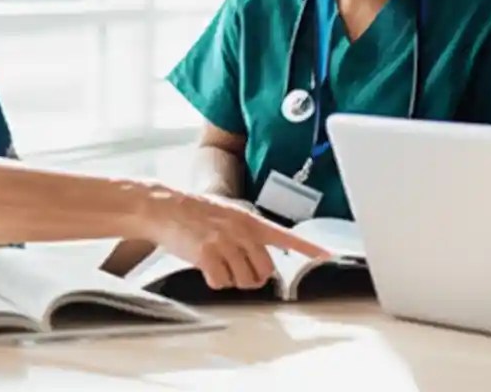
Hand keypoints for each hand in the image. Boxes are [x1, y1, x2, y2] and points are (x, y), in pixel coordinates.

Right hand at [140, 186, 329, 290]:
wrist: (164, 206)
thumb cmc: (194, 212)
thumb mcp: (228, 213)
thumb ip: (248, 231)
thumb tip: (263, 255)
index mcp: (250, 220)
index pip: (285, 235)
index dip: (307, 248)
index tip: (325, 256)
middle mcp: (242, 231)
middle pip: (265, 270)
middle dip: (253, 276)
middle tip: (235, 268)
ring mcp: (225, 242)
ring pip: (244, 280)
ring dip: (232, 280)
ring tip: (217, 264)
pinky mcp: (207, 255)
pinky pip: (221, 283)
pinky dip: (214, 281)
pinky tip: (204, 267)